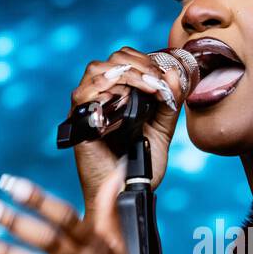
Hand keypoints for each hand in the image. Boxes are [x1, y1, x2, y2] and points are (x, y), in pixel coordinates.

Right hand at [69, 46, 190, 201]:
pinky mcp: (78, 124)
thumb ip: (169, 104)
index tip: (163, 77)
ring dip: (126, 76)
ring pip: (96, 71)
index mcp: (117, 95)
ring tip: (147, 90)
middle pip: (110, 60)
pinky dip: (106, 94)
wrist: (126, 193)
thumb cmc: (140, 166)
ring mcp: (87, 109)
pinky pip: (83, 96)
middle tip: (157, 83)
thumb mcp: (161, 131)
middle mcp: (99, 98)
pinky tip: (125, 104)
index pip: (124, 60)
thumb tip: (173, 73)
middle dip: (138, 66)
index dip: (144, 61)